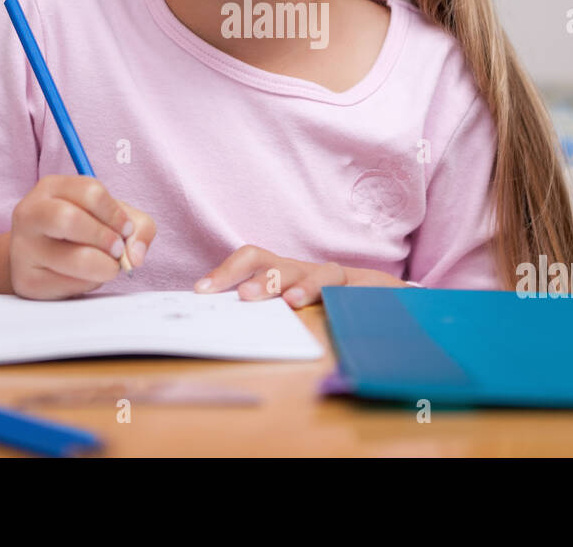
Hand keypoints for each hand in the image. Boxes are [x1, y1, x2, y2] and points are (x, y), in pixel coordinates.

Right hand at [9, 175, 155, 299]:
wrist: (41, 259)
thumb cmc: (81, 232)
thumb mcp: (112, 217)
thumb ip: (138, 227)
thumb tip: (136, 255)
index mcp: (52, 187)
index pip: (90, 191)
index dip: (115, 214)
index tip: (126, 230)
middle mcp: (30, 213)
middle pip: (70, 219)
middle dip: (105, 238)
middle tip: (117, 250)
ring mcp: (23, 247)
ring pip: (74, 258)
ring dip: (103, 266)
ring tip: (105, 265)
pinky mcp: (27, 280)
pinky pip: (69, 285)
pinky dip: (89, 283)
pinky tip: (85, 277)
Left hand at [194, 245, 351, 307]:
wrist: (368, 293)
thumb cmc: (311, 299)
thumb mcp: (281, 300)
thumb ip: (255, 306)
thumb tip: (213, 313)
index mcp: (278, 270)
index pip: (250, 259)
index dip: (226, 271)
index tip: (203, 290)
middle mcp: (302, 269)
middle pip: (281, 265)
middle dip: (263, 279)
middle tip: (245, 295)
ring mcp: (332, 279)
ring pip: (321, 274)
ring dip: (305, 286)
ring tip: (292, 301)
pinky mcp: (361, 291)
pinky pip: (355, 292)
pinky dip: (347, 298)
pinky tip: (339, 308)